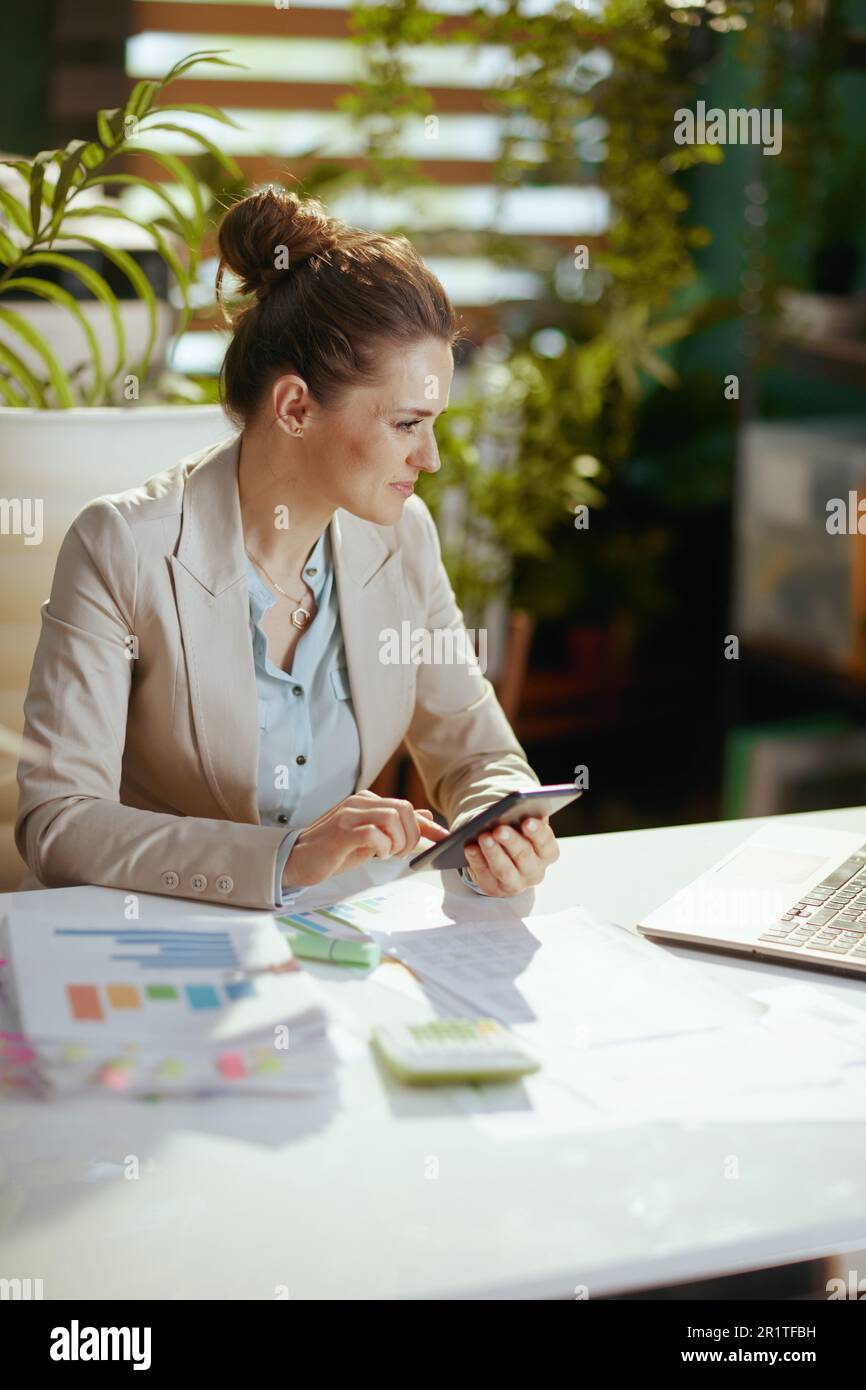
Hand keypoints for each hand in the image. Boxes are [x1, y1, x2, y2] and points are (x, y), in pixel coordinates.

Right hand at [282, 790, 448, 889]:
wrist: (297, 860)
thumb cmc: (333, 850)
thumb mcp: (369, 838)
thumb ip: (393, 826)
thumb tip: (424, 816)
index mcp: (367, 802)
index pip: (406, 808)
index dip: (429, 826)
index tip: (444, 839)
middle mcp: (359, 803)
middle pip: (404, 809)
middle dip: (413, 836)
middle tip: (402, 853)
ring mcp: (349, 815)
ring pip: (393, 818)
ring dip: (399, 842)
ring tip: (389, 854)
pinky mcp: (341, 832)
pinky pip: (374, 833)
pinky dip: (383, 847)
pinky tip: (376, 855)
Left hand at [463, 816, 557, 896]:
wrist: (501, 853)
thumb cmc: (515, 832)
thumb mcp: (522, 823)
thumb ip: (524, 815)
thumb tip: (515, 808)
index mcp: (547, 852)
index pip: (546, 843)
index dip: (537, 832)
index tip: (527, 820)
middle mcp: (535, 871)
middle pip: (524, 857)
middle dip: (511, 842)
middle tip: (499, 829)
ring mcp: (515, 883)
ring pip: (505, 870)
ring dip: (493, 853)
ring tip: (483, 837)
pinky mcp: (494, 889)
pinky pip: (484, 876)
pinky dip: (476, 861)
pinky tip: (470, 848)